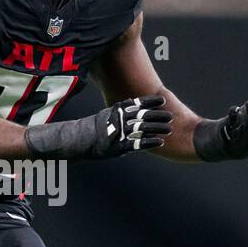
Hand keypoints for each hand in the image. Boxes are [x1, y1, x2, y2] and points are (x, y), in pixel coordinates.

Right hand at [26, 95, 172, 159]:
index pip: (136, 103)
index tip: (161, 99)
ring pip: (142, 129)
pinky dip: (149, 143)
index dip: (150, 101)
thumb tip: (128, 110)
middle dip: (158, 115)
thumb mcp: (104, 116)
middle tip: (170, 115)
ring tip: (169, 129)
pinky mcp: (118, 147)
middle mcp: (118, 120)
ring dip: (157, 128)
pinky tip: (159, 142)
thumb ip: (117, 113)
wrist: (77, 141)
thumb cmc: (90, 129)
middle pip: (142, 116)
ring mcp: (118, 133)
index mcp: (115, 111)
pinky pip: (137, 144)